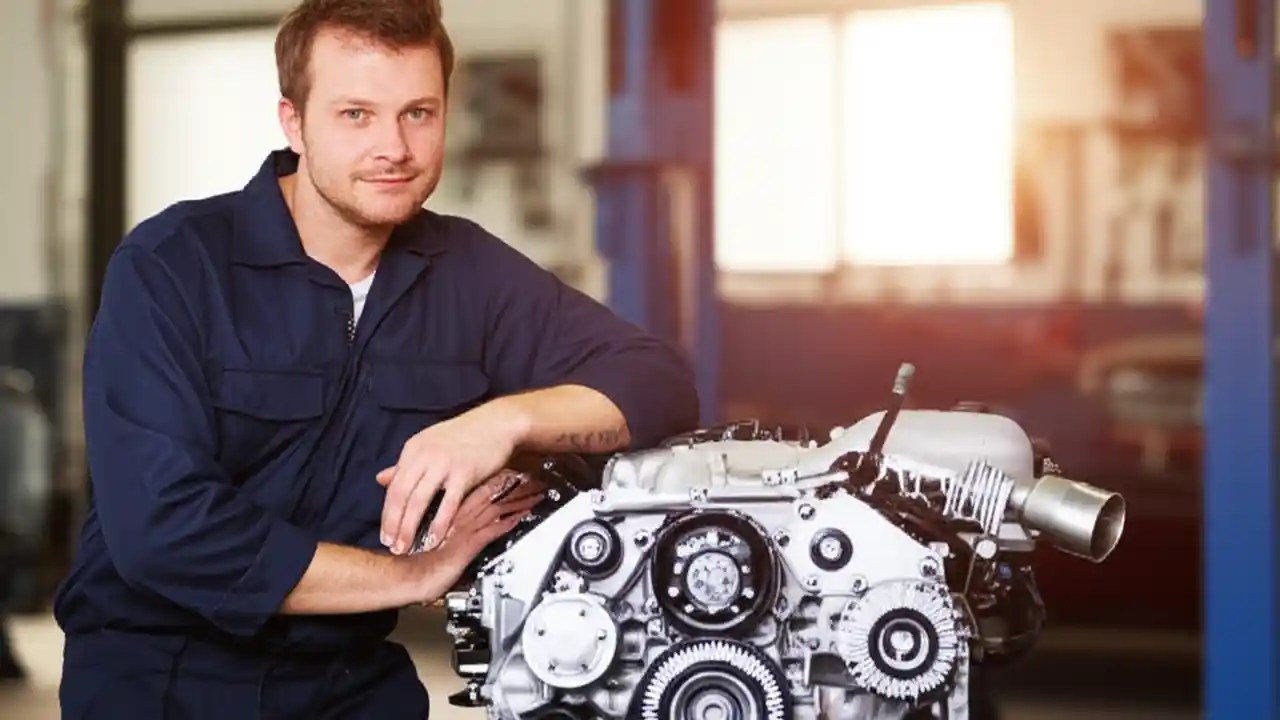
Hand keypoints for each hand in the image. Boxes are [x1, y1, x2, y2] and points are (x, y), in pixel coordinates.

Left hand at [377, 405, 522, 554]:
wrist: (497, 423)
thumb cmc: (464, 435)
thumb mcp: (429, 444)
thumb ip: (406, 464)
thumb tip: (381, 479)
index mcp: (413, 450)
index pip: (392, 486)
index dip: (387, 513)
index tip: (385, 534)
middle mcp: (424, 456)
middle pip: (400, 496)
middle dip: (394, 525)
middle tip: (391, 546)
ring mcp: (443, 464)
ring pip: (419, 501)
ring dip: (409, 528)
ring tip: (406, 548)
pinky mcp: (464, 473)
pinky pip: (448, 503)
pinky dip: (439, 524)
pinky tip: (434, 540)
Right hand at [410, 478, 544, 604]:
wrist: (406, 575)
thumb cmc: (413, 556)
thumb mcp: (424, 528)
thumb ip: (438, 515)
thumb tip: (451, 510)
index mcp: (449, 507)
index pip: (478, 486)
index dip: (498, 477)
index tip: (514, 470)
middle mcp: (459, 514)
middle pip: (492, 493)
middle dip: (515, 486)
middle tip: (534, 477)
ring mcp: (465, 527)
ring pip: (497, 508)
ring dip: (519, 500)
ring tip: (536, 493)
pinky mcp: (470, 543)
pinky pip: (495, 529)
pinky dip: (510, 521)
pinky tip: (523, 515)